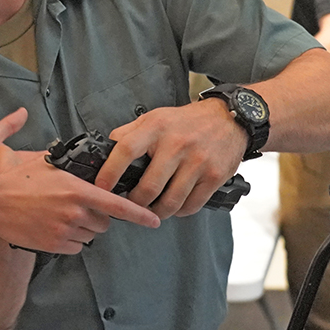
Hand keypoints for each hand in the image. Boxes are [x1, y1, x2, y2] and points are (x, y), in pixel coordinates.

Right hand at [0, 153, 159, 251]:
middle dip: (96, 217)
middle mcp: (75, 211)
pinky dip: (69, 240)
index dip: (139, 214)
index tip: (154, 221)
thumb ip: (72, 171)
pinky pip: (75, 247)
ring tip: (58, 216)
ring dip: (82, 229)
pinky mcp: (54, 244)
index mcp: (77, 189)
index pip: (117, 204)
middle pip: (104, 223)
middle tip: (75, 208)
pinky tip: (52, 228)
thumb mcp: (48, 167)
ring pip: (90, 236)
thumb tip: (90, 171)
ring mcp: (64, 229)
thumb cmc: (18, 181)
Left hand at [97, 99, 247, 218]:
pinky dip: (178, 212)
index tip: (102, 187)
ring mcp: (198, 162)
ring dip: (156, 212)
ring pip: (170, 202)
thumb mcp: (154, 118)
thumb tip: (105, 150)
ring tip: (149, 210)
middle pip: (149, 187)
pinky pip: (191, 205)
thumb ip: (129, 133)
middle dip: (134, 202)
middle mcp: (177, 145)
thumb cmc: (185, 121)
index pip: (125, 150)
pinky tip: (173, 206)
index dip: (110, 172)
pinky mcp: (215, 176)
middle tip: (128, 205)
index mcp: (156, 128)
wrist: (228, 118)